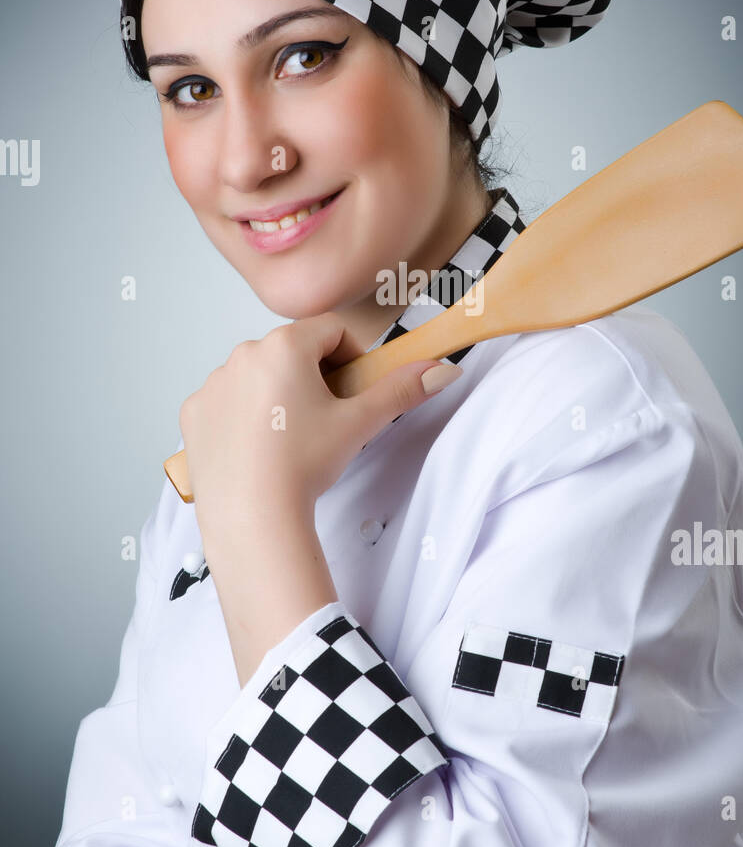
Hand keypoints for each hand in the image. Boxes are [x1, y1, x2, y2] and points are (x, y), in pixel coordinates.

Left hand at [178, 312, 462, 546]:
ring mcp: (214, 382)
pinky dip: (242, 415)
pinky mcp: (194, 411)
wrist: (253, 515)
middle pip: (291, 352)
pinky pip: (226, 401)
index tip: (352, 391)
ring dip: (276, 393)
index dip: (350, 358)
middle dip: (311, 377)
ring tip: (290, 438)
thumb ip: (402, 389)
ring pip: (257, 375)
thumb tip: (444, 369)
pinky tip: (258, 447)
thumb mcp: (360, 423)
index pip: (331, 331)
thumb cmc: (305, 464)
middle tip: (325, 420)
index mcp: (285, 345)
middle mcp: (243, 353)